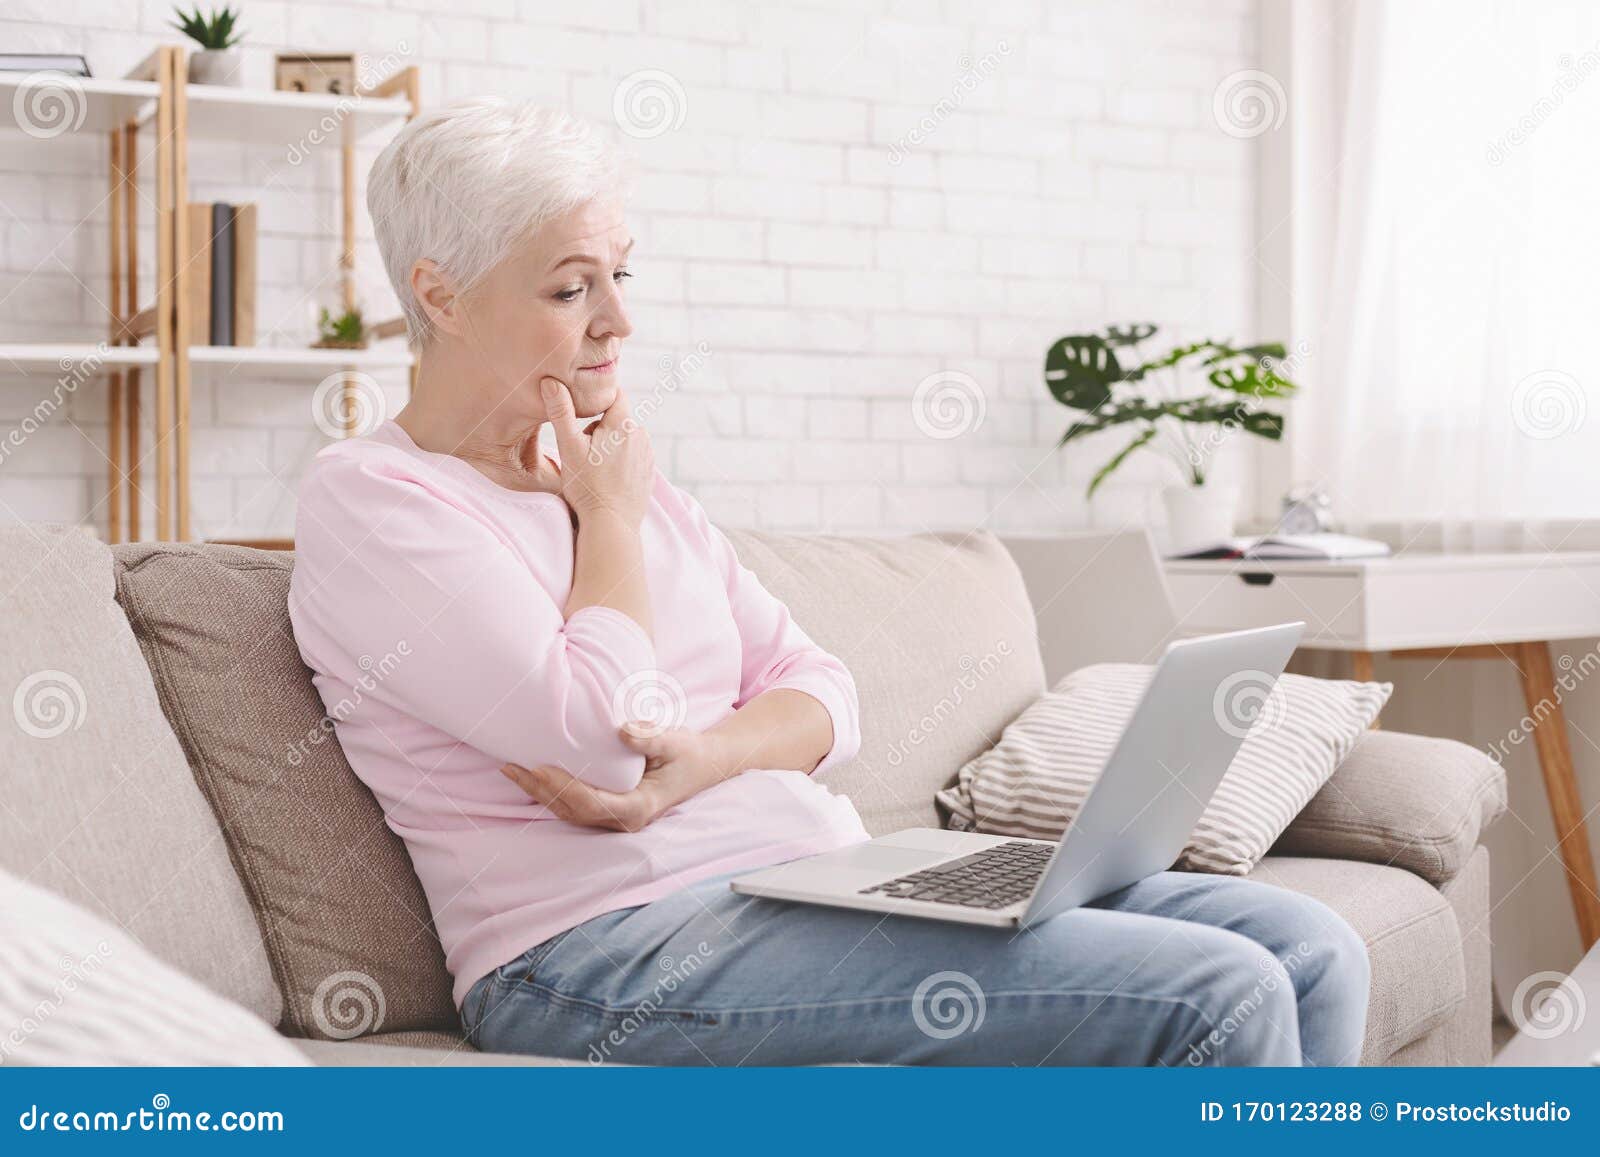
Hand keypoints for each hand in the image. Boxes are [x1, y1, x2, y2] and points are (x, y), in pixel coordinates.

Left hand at [499, 722, 727, 831]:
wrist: (704, 765)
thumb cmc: (689, 752)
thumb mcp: (675, 740)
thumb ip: (650, 737)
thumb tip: (622, 730)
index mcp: (639, 807)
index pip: (592, 803)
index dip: (562, 787)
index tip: (539, 767)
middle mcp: (625, 819)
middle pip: (573, 810)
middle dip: (540, 790)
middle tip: (512, 767)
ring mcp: (616, 818)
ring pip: (569, 812)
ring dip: (539, 793)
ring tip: (511, 770)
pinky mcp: (610, 810)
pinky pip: (575, 807)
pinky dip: (550, 793)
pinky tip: (532, 777)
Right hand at [539, 377, 653, 529]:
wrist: (611, 524)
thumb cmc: (587, 487)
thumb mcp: (569, 447)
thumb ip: (561, 412)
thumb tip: (551, 381)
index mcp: (624, 423)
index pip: (613, 394)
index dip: (595, 400)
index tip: (581, 413)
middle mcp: (641, 434)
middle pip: (616, 418)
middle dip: (599, 427)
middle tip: (583, 450)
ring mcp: (648, 453)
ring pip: (624, 437)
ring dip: (609, 444)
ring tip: (594, 467)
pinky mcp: (649, 471)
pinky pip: (632, 455)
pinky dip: (620, 460)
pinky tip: (607, 477)